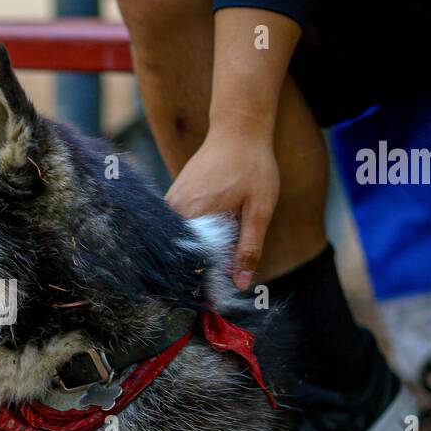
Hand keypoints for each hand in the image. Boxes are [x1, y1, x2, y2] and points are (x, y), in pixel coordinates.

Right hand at [165, 125, 278, 290]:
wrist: (237, 128)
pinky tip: (210, 243)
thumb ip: (249, 248)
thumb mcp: (260, 210)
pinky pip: (179, 229)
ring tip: (214, 267)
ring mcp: (170, 203)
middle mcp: (175, 210)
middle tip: (215, 289)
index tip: (212, 301)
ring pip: (179, 243)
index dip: (202, 285)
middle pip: (181, 255)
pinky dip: (193, 240)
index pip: (191, 263)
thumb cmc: (253, 165)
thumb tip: (239, 284)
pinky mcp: (173, 198)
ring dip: (196, 256)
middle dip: (198, 273)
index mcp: (194, 215)